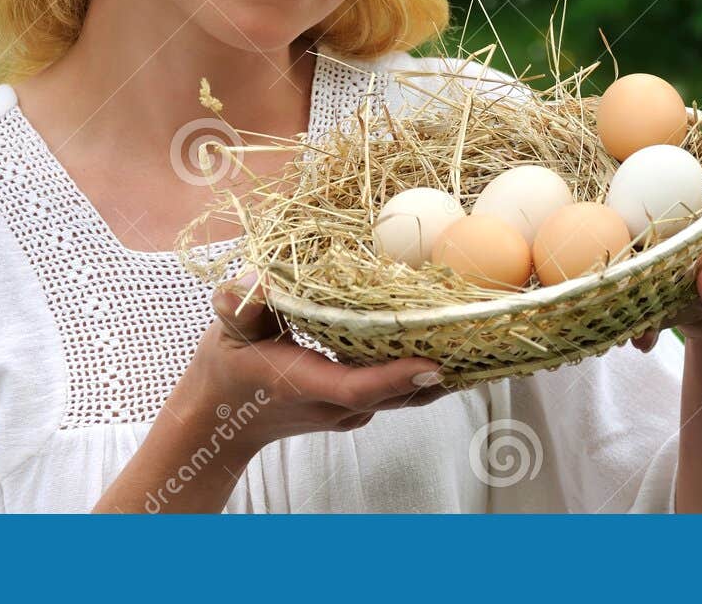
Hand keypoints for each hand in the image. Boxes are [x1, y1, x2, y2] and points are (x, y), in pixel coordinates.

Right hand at [175, 270, 455, 454]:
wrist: (220, 421)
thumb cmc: (225, 369)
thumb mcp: (224, 330)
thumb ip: (238, 303)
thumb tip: (256, 279)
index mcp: (305, 384)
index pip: (358, 387)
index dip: (397, 378)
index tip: (436, 364)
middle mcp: (336, 406)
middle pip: (399, 396)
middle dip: (440, 369)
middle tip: (480, 335)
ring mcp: (350, 413)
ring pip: (405, 397)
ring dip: (441, 372)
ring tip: (481, 337)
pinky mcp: (357, 409)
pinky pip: (399, 393)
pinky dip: (423, 372)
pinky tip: (449, 344)